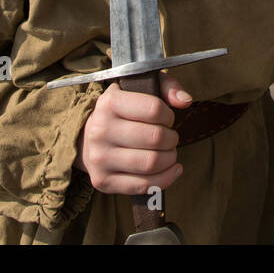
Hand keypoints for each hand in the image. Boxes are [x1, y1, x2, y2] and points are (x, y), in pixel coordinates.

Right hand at [73, 73, 191, 194]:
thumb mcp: (142, 87)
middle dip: (172, 139)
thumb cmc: (123, 111)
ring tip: (169, 152)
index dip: (169, 116)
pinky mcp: (102, 181)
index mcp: (109, 102)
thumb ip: (167, 86)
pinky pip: (143, 186)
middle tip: (171, 138)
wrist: (88, 137)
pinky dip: (165, 179)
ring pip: (151, 163)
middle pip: (155, 138)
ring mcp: (99, 158)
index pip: (154, 109)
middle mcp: (100, 130)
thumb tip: (185, 101)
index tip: (167, 119)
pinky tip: (172, 169)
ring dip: (170, 158)